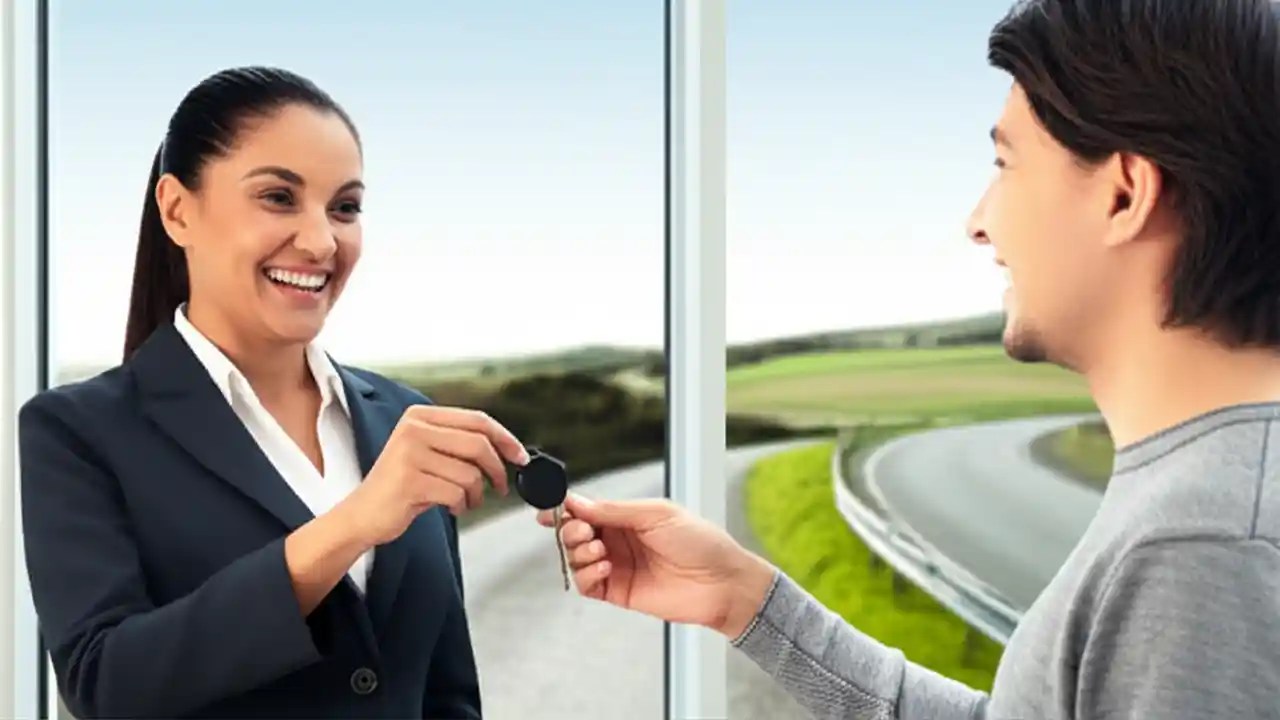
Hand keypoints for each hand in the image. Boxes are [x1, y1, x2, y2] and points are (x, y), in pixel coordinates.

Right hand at [342, 405, 528, 546]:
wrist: (363, 515)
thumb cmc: (402, 486)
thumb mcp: (428, 453)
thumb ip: (459, 442)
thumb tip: (508, 447)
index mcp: (419, 415)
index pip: (477, 420)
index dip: (505, 438)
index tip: (521, 457)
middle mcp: (413, 429)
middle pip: (478, 444)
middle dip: (497, 469)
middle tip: (501, 487)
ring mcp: (409, 454)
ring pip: (470, 473)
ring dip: (476, 494)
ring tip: (465, 502)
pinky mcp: (409, 481)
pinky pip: (456, 493)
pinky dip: (461, 505)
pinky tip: (451, 508)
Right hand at [536, 493, 777, 637]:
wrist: (722, 582)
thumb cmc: (700, 541)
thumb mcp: (657, 514)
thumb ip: (614, 510)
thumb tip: (577, 502)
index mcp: (627, 516)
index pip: (587, 509)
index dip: (566, 508)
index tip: (550, 509)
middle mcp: (618, 540)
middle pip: (575, 533)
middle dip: (571, 530)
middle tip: (584, 531)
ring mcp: (617, 566)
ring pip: (576, 558)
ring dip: (578, 552)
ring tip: (599, 551)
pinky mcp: (618, 591)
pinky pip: (586, 585)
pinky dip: (585, 575)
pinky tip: (603, 568)